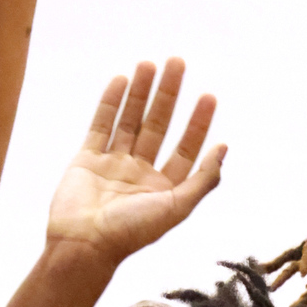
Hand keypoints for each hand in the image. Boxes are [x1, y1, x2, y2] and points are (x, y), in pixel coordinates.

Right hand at [45, 60, 224, 267]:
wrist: (83, 244)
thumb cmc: (131, 232)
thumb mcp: (176, 208)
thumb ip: (202, 179)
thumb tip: (224, 148)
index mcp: (163, 188)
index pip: (185, 148)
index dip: (198, 122)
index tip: (208, 96)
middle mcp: (139, 174)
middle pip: (158, 126)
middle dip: (168, 95)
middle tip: (178, 62)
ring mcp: (112, 165)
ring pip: (129, 120)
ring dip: (140, 92)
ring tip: (149, 63)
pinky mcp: (86, 160)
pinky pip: (100, 125)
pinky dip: (110, 103)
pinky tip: (121, 79)